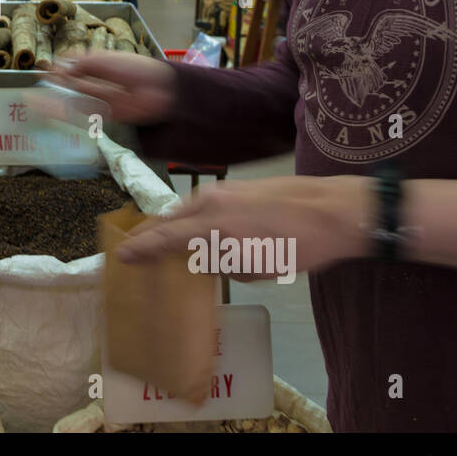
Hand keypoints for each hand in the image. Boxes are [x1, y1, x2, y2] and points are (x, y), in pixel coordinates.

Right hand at [48, 51, 176, 124]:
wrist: (161, 91)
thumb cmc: (137, 69)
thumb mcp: (106, 60)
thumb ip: (82, 63)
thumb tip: (62, 66)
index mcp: (105, 67)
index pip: (79, 68)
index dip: (62, 69)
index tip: (46, 69)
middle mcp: (102, 84)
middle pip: (74, 86)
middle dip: (55, 86)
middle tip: (37, 84)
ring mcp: (103, 101)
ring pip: (73, 100)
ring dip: (54, 101)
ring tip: (32, 100)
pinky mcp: (104, 116)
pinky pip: (79, 112)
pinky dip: (63, 110)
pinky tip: (47, 107)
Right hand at [117, 176, 373, 279]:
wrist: (335, 211)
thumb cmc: (298, 246)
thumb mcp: (255, 268)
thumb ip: (221, 262)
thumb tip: (206, 259)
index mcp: (211, 225)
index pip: (163, 238)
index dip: (140, 249)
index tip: (121, 256)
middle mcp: (209, 202)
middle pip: (167, 219)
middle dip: (147, 234)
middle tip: (132, 247)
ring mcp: (224, 190)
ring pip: (185, 209)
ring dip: (171, 225)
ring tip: (161, 241)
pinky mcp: (239, 187)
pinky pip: (203, 203)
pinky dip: (191, 217)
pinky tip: (198, 228)